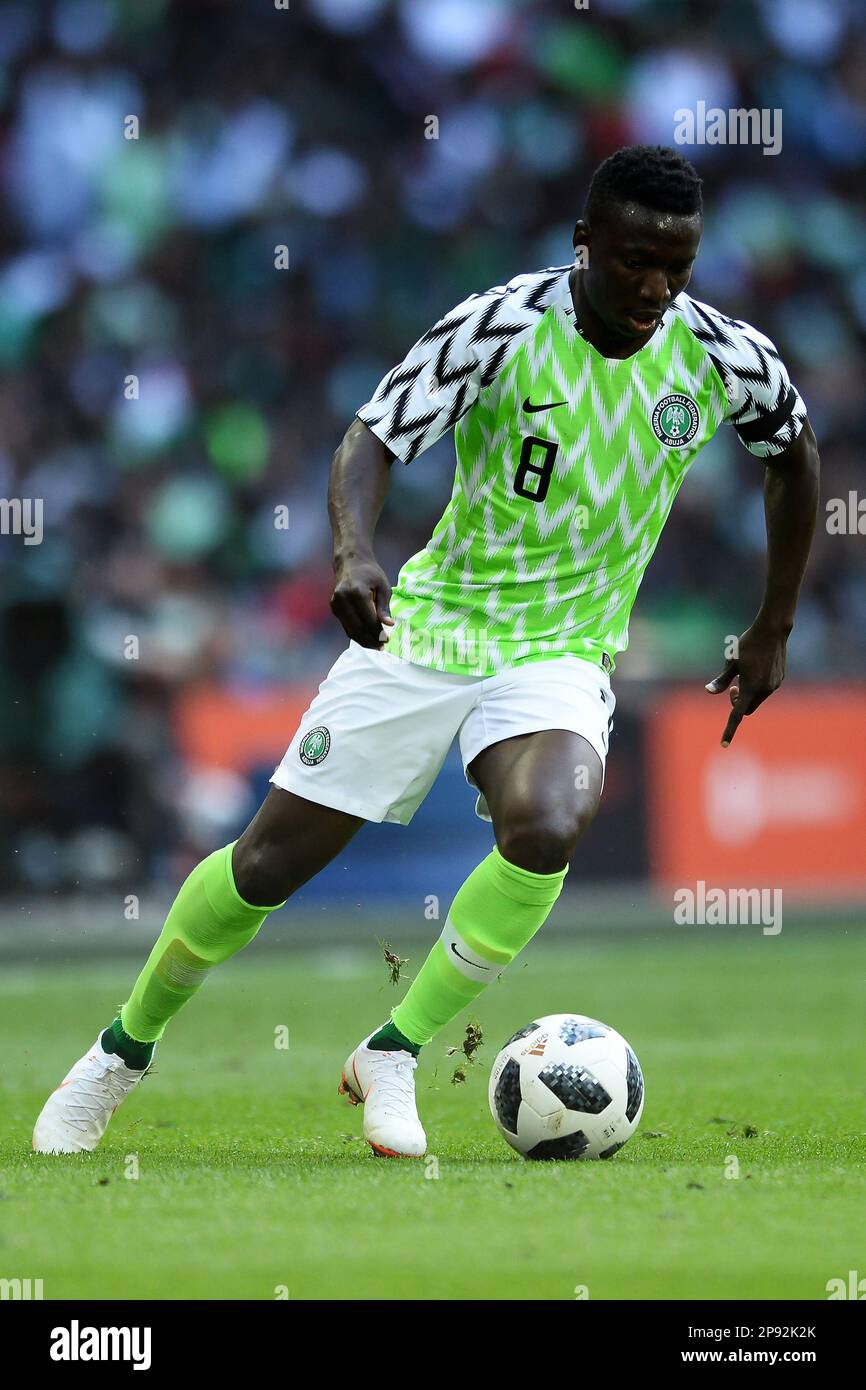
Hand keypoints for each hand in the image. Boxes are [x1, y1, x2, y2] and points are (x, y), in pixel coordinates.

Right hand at [330, 556, 393, 648]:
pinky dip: (356, 634)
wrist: (350, 561)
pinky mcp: (334, 608)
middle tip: (382, 646)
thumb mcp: (383, 586)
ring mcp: (336, 604)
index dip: (378, 633)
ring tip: (376, 645)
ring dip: (363, 640)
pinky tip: (367, 636)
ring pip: (350, 630)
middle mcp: (343, 600)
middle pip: (357, 629)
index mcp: (357, 592)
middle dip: (371, 640)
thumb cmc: (370, 573)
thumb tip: (389, 624)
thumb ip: (384, 606)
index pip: (369, 620)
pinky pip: (346, 626)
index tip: (388, 640)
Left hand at [705, 621, 788, 746]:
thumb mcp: (731, 661)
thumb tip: (708, 691)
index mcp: (750, 687)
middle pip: (747, 708)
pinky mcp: (779, 679)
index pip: (737, 714)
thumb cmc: (748, 644)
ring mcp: (774, 685)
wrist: (773, 631)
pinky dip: (757, 688)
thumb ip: (721, 680)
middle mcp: (764, 690)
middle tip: (732, 688)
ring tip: (743, 674)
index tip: (724, 744)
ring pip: (756, 699)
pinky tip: (755, 669)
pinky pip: (765, 690)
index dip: (729, 730)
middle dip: (737, 703)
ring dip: (747, 694)